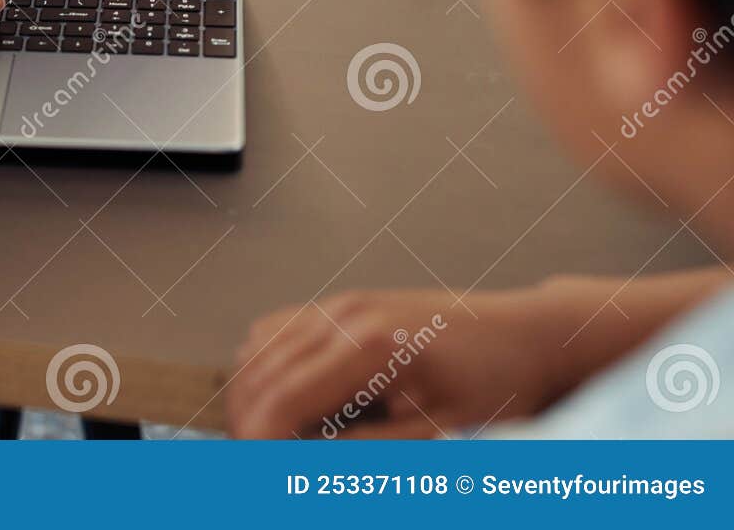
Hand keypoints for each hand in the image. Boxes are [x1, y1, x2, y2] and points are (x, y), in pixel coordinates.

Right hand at [228, 288, 570, 438]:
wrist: (526, 335)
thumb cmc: (494, 386)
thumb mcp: (438, 436)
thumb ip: (365, 450)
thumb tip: (301, 463)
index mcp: (371, 345)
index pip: (284, 398)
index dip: (259, 442)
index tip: (256, 473)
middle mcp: (345, 313)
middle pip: (259, 371)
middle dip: (247, 423)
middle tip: (258, 463)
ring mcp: (339, 302)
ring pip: (257, 348)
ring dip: (250, 394)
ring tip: (268, 438)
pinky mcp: (340, 303)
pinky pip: (275, 331)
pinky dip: (263, 367)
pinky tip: (284, 400)